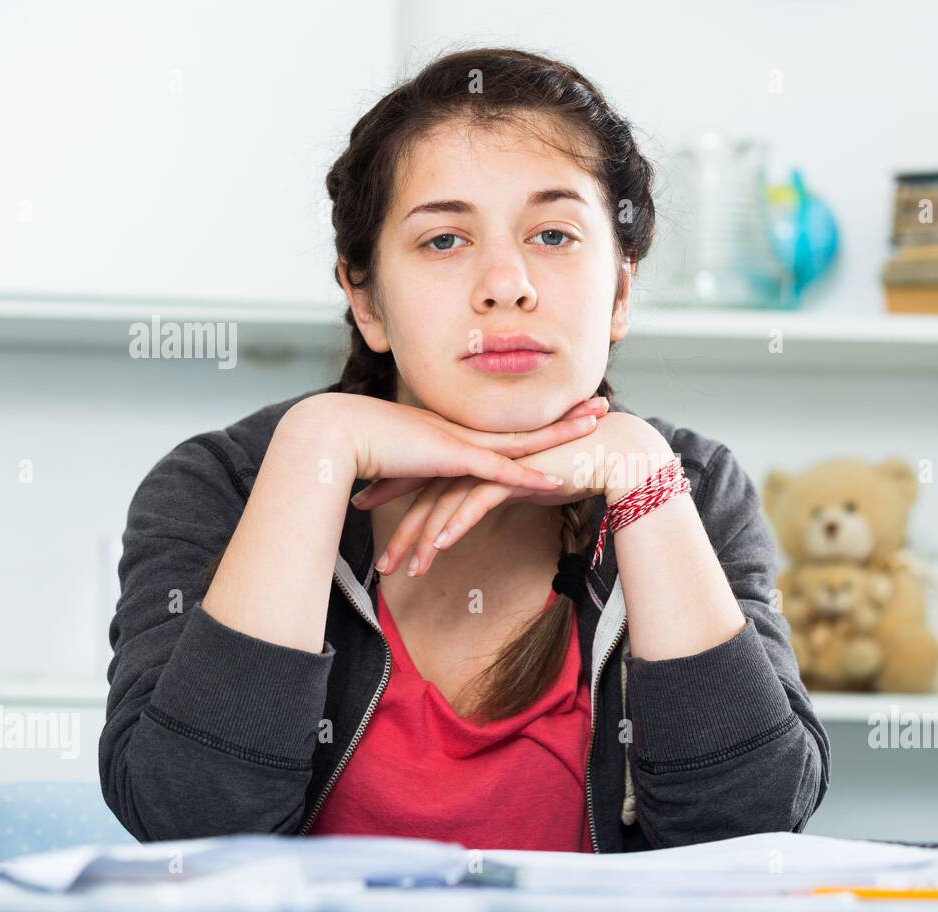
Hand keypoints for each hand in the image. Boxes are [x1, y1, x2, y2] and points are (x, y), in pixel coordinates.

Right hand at [284, 390, 607, 502]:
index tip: (570, 409)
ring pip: (522, 439)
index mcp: (459, 429)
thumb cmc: (364, 444)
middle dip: (566, 415)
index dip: (543, 416)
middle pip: (527, 424)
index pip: (511, 423)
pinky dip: (525, 478)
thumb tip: (432, 477)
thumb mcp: (405, 458)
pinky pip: (495, 472)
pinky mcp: (449, 459)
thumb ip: (423, 466)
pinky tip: (552, 482)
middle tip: (601, 404)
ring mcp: (460, 441)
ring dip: (560, 434)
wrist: (336, 433)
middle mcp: (465, 430)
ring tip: (595, 425)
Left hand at [359, 411, 670, 577]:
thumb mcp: (523, 483)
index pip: (426, 479)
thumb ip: (498, 490)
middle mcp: (478, 456)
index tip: (366, 514)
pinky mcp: (512, 474)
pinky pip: (477, 502)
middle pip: (427, 495)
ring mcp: (493, 464)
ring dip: (423, 538)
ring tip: (406, 569)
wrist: (607, 451)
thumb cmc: (570, 467)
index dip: (395, 498)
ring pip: (446, 503)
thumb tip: (479, 507)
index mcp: (477, 456)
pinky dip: (456, 524)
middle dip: (401, 531)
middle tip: (379, 563)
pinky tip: (440, 546)